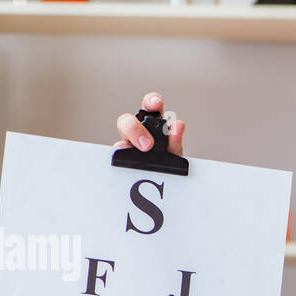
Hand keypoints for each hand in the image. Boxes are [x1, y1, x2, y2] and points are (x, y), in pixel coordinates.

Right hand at [112, 92, 291, 240]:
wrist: (166, 192)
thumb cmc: (170, 168)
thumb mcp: (176, 156)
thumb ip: (176, 141)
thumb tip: (178, 125)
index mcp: (153, 126)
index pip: (149, 108)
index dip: (151, 102)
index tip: (157, 104)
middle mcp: (136, 135)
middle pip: (126, 122)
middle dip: (134, 128)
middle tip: (147, 145)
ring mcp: (126, 150)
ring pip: (119, 142)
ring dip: (126, 149)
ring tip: (139, 157)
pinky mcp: (120, 165)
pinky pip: (116, 162)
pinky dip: (120, 163)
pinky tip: (127, 170)